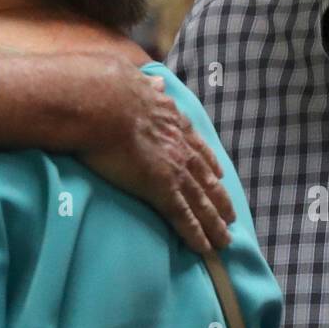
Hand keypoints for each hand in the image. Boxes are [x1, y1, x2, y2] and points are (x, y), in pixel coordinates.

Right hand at [0, 50, 235, 253]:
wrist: (97, 101)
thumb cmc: (103, 88)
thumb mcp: (132, 80)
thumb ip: (146, 85)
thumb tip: (154, 79)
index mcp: (168, 118)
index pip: (194, 143)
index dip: (207, 160)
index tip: (218, 172)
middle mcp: (177, 144)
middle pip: (205, 177)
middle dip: (219, 197)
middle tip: (231, 214)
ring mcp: (172, 167)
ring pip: (201, 201)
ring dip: (215, 222)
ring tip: (226, 239)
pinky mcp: (161, 188)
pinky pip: (184, 217)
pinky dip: (196, 233)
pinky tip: (205, 248)